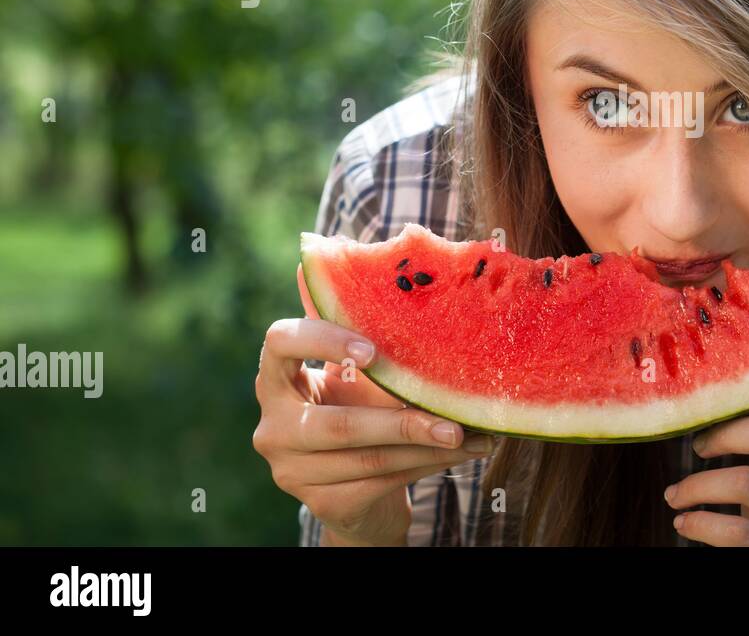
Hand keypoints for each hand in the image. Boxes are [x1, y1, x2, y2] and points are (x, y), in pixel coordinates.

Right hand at [251, 264, 496, 545]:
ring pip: (371, 457)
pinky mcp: (321, 505)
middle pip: (337, 424)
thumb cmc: (360, 408)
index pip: (279, 343)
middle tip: (454, 417)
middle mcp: (272, 428)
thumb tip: (349, 245)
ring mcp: (290, 472)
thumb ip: (354, 321)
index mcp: (274, 379)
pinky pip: (384, 481)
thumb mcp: (358, 369)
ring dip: (430, 445)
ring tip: (475, 433)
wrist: (360, 489)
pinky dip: (430, 466)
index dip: (324, 341)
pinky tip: (467, 453)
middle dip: (402, 421)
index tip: (374, 349)